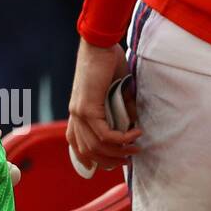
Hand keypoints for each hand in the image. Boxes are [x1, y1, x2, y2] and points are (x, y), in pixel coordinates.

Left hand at [66, 39, 140, 170]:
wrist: (100, 46)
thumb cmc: (109, 65)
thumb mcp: (116, 93)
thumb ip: (121, 111)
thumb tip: (131, 127)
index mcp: (78, 112)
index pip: (76, 143)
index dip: (90, 158)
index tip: (110, 164)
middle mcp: (75, 115)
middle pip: (87, 151)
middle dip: (110, 160)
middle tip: (129, 158)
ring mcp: (78, 112)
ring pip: (96, 146)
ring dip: (119, 151)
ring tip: (136, 148)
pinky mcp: (87, 108)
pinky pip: (105, 134)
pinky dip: (122, 138)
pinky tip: (135, 134)